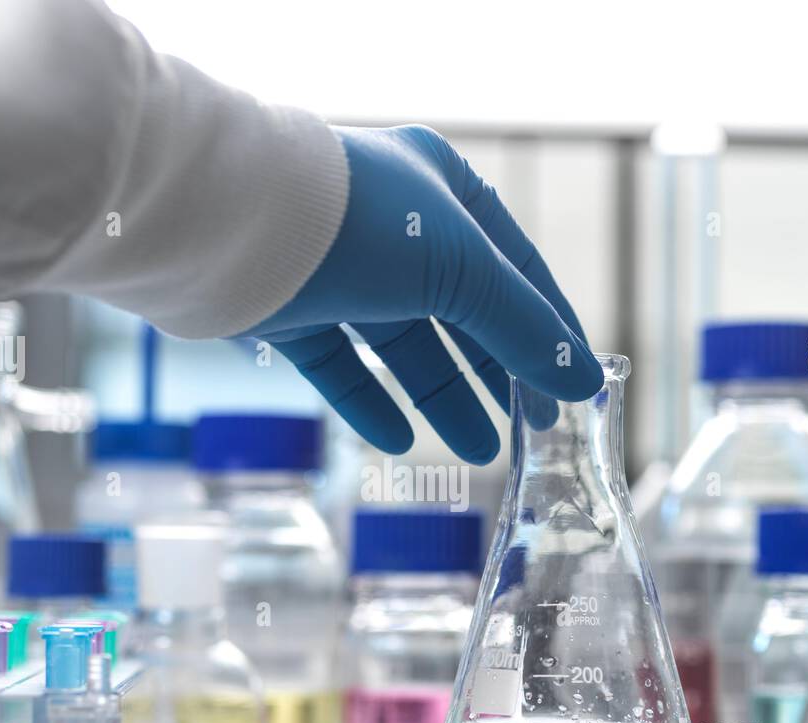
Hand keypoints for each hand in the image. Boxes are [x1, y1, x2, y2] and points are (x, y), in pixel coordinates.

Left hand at [242, 125, 602, 463]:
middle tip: (531, 432)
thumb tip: (583, 380)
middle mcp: (393, 222)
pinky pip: (341, 365)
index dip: (550, 331)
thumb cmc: (357, 223)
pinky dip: (371, 402)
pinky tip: (399, 442)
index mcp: (444, 187)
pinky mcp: (289, 309)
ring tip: (480, 450)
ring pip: (403, 343)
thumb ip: (523, 327)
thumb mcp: (461, 268)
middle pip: (463, 311)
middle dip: (498, 372)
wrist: (223, 223)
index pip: (518, 269)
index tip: (577, 390)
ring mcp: (339, 267)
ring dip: (442, 396)